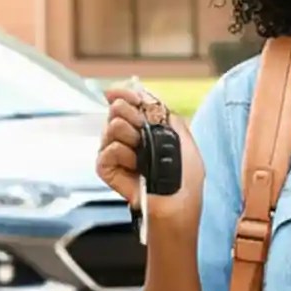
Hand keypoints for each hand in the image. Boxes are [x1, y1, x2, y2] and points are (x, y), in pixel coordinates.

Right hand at [95, 86, 204, 224]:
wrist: (180, 199)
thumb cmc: (185, 172)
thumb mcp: (179, 131)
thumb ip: (157, 107)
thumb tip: (128, 90)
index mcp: (142, 124)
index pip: (126, 98)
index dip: (129, 95)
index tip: (137, 101)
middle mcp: (125, 134)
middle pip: (116, 108)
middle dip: (135, 117)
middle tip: (146, 135)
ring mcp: (113, 150)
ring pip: (112, 126)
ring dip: (133, 138)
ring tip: (144, 155)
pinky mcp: (105, 167)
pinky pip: (108, 150)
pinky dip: (125, 156)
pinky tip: (135, 167)